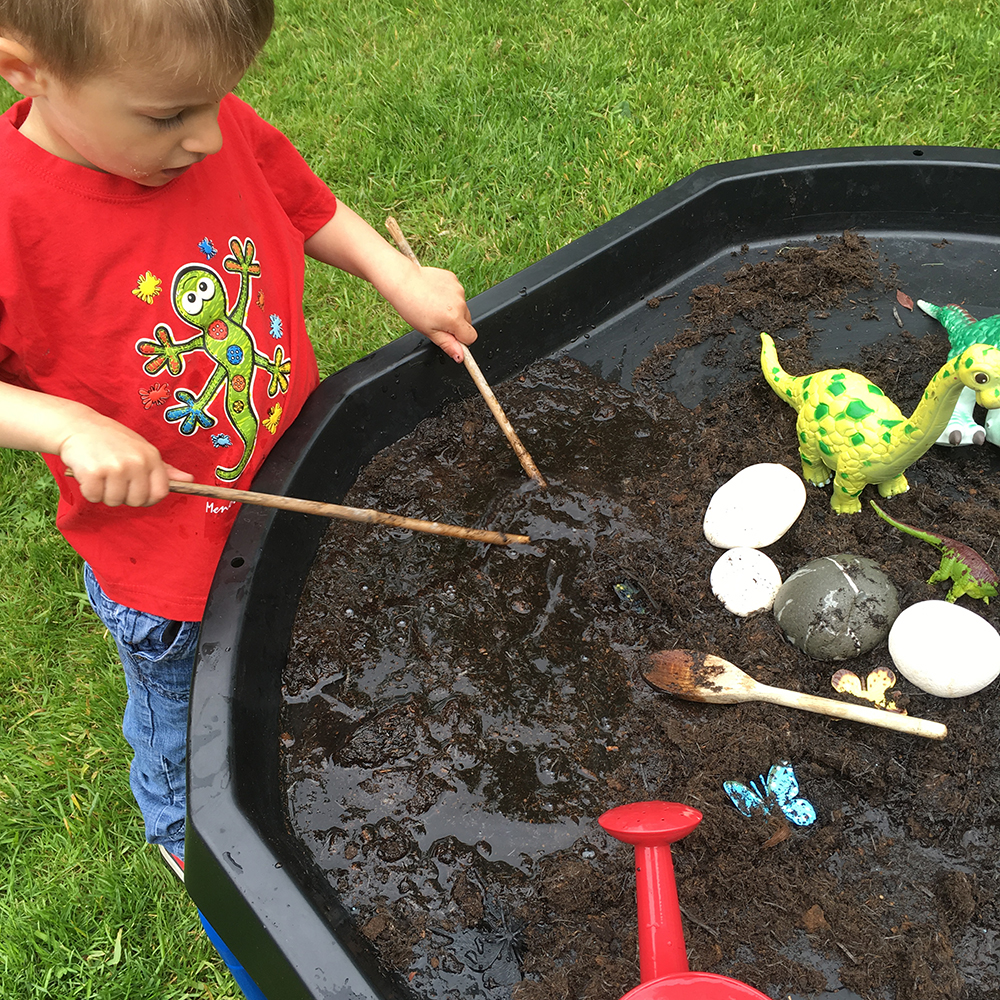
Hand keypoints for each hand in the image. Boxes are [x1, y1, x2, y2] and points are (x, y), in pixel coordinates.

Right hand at [59, 415, 192, 506]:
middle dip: (123, 496)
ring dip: (104, 493)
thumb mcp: (142, 449)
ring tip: (100, 473)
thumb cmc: (113, 440)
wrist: (77, 425)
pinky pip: (94, 497)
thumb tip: (189, 480)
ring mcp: (115, 467)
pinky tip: (87, 473)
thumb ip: (164, 469)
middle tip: (113, 478)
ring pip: (114, 501)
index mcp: (151, 457)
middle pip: (137, 501)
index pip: (160, 492)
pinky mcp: (93, 472)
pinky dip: (88, 490)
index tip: (136, 492)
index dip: (148, 498)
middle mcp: (136, 462)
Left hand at [391, 263, 477, 362]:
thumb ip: (447, 344)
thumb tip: (460, 356)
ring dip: (452, 310)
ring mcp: (458, 290)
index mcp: (455, 319)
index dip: (461, 341)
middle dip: (456, 325)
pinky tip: (434, 296)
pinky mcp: (454, 280)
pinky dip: (449, 297)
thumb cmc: (411, 306)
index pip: (471, 337)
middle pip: (467, 322)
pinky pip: (457, 294)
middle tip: (436, 321)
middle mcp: (460, 304)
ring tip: (433, 307)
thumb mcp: (429, 332)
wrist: (403, 282)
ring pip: (462, 308)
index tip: (449, 337)